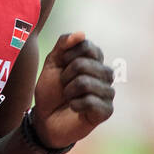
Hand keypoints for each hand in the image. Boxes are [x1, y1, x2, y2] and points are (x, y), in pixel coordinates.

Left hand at [33, 32, 113, 148]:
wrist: (45, 119)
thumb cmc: (51, 91)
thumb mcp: (52, 63)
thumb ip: (63, 45)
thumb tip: (81, 33)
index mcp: (95, 60)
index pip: (87, 46)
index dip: (67, 56)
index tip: (62, 67)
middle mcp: (105, 74)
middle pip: (84, 64)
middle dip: (65, 76)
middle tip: (64, 87)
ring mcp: (108, 92)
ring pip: (85, 83)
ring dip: (68, 92)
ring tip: (69, 98)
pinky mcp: (107, 110)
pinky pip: (90, 101)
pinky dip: (75, 105)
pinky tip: (75, 109)